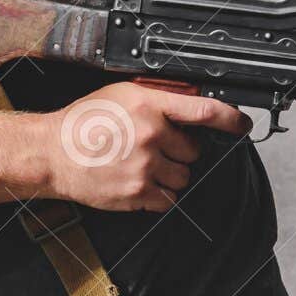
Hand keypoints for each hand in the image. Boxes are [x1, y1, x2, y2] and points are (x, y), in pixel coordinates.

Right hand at [37, 83, 251, 211]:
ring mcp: (145, 166)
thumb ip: (158, 100)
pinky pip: (169, 199)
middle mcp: (150, 135)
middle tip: (155, 148)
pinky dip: (160, 195)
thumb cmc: (84, 123)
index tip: (242, 124)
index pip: (203, 111)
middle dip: (180, 152)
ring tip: (143, 165)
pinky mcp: (138, 193)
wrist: (52, 152)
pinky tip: (140, 182)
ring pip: (184, 177)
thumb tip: (191, 103)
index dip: (230, 119)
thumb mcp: (121, 95)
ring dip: (171, 174)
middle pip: (194, 151)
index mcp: (148, 106)